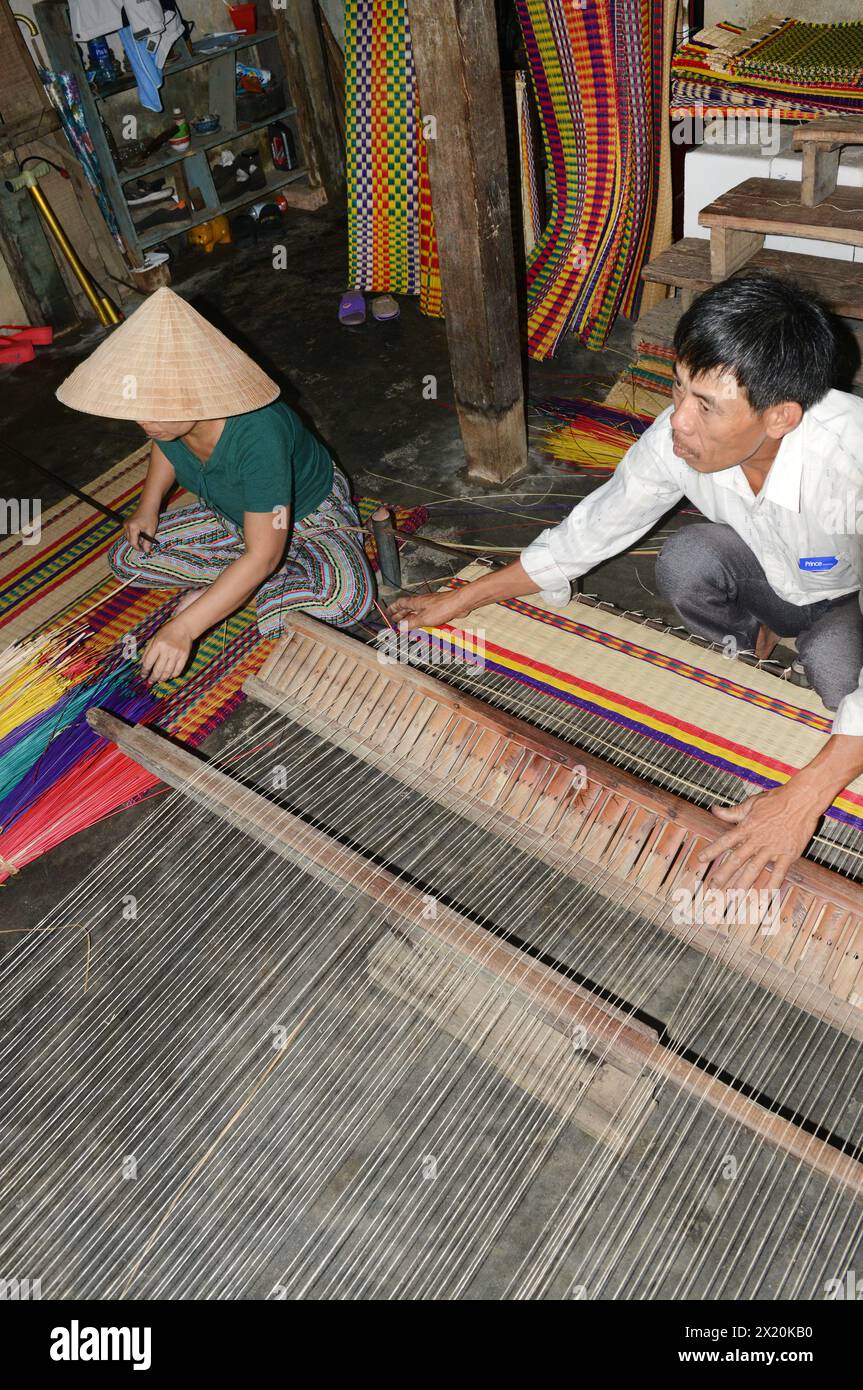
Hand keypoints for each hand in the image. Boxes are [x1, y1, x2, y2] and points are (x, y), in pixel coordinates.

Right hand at [125, 507, 158, 552]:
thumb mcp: (151, 530)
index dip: (138, 548)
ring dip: (135, 539)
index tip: (144, 551)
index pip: (133, 542)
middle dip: (137, 544)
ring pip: (129, 536)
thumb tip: (146, 551)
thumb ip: (148, 542)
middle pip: (130, 540)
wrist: (147, 506)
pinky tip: (141, 533)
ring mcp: (125, 524)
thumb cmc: (150, 517)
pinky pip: (128, 532)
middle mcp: (126, 526)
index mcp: (132, 528)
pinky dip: (134, 535)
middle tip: (145, 546)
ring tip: (144, 538)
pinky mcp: (126, 523)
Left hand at [140, 618, 192, 684]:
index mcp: (157, 645)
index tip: (143, 676)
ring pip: (168, 672)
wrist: (184, 627)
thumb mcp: (154, 638)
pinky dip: (173, 675)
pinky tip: (169, 676)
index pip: (149, 662)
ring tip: (159, 680)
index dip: (145, 671)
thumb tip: (141, 664)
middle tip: (150, 682)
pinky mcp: (184, 657)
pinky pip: (178, 670)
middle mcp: (167, 650)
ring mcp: (177, 654)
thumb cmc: (167, 632)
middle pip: (158, 670)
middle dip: (153, 678)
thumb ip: (147, 651)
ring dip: (162, 679)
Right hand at [388, 588, 471, 630]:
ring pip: (417, 611)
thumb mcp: (424, 618)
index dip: (393, 608)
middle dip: (400, 614)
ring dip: (410, 617)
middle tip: (395, 620)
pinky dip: (421, 619)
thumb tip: (401, 627)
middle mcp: (422, 602)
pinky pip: (426, 614)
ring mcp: (430, 605)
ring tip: (407, 624)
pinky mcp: (438, 609)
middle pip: (408, 607)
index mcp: (416, 602)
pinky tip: (422, 624)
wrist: (459, 603)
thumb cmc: (442, 607)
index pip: (400, 603)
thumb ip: (412, 623)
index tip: (388, 612)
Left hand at [698, 783, 820, 891]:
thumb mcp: (752, 803)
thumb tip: (715, 810)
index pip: (725, 841)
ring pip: (754, 869)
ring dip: (742, 883)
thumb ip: (733, 811)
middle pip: (736, 859)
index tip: (701, 860)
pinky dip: (772, 886)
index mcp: (747, 827)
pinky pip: (778, 873)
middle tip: (713, 886)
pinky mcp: (788, 854)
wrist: (802, 800)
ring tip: (733, 895)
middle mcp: (757, 840)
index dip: (712, 850)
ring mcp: (772, 848)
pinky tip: (764, 897)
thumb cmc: (777, 800)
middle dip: (723, 874)